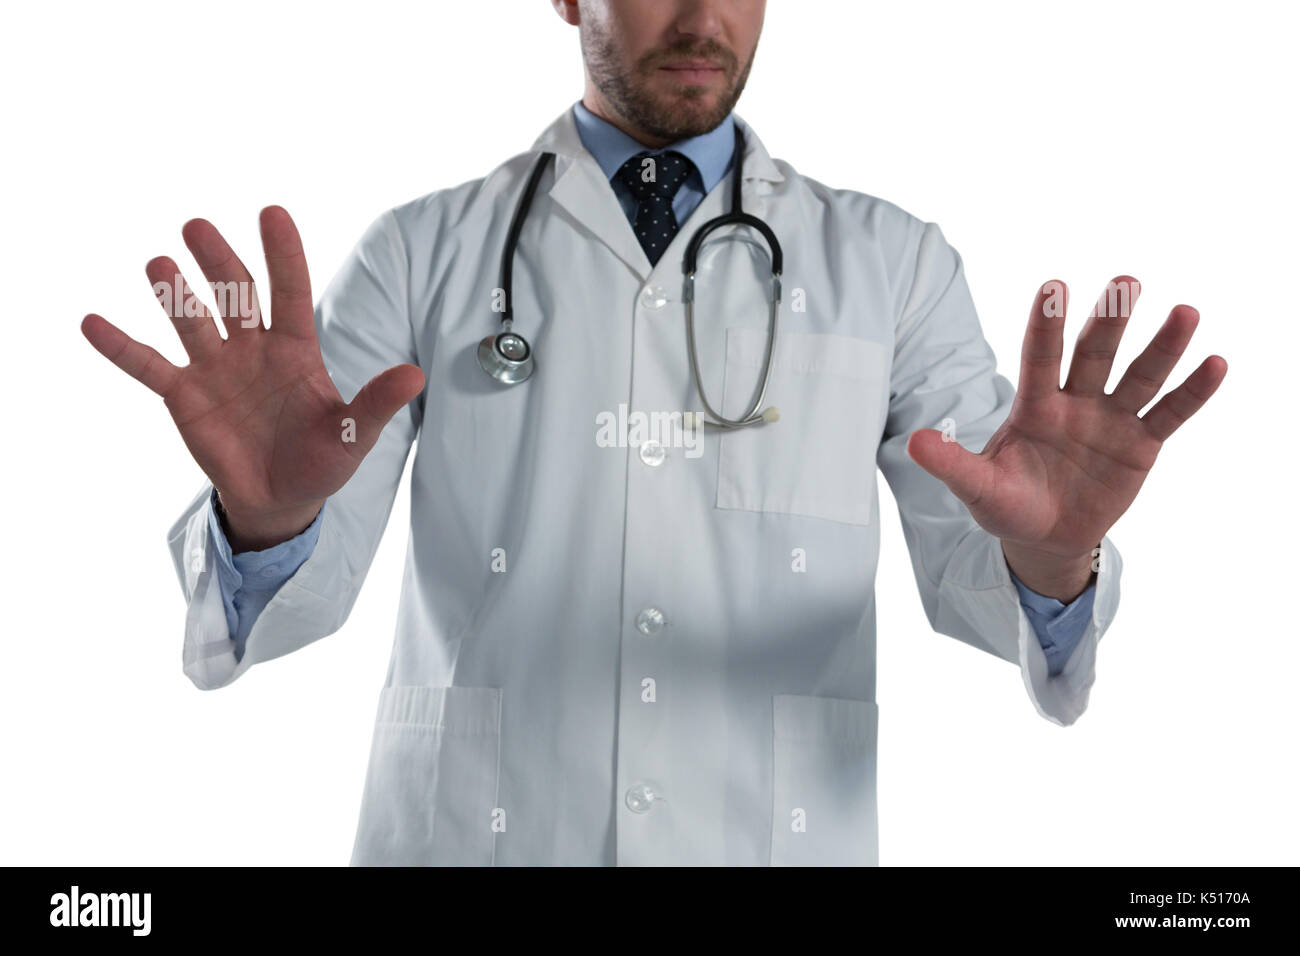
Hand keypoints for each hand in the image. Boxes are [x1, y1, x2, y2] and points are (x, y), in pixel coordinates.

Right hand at [81, 206, 425, 549]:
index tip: (272, 212)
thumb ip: (377, 402)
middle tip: (197, 226)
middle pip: (234, 293)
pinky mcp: (183, 395)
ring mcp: (216, 367)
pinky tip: (90, 322)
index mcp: (297, 348)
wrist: (282, 498)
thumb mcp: (354, 435)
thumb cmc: (323, 461)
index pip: (289, 290)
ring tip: (158, 265)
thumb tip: (417, 375)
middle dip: (218, 260)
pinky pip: (147, 366)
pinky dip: (120, 346)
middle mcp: (253, 347)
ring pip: (191, 319)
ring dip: (174, 294)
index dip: (283, 254)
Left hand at [905, 276, 1226, 600]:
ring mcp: (1110, 420)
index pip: (1038, 357)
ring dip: (1163, 346)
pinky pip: (1169, 414)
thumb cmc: (1006, 503)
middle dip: (1109, 320)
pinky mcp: (1141, 444)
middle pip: (1093, 354)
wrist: (1044, 536)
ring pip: (1138, 375)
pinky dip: (1192, 392)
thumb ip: (952, 464)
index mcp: (1034, 405)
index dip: (1044, 325)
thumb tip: (914, 442)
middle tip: (1126, 281)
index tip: (1052, 287)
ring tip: (1185, 311)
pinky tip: (1215, 363)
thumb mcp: (978, 488)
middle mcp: (1075, 402)